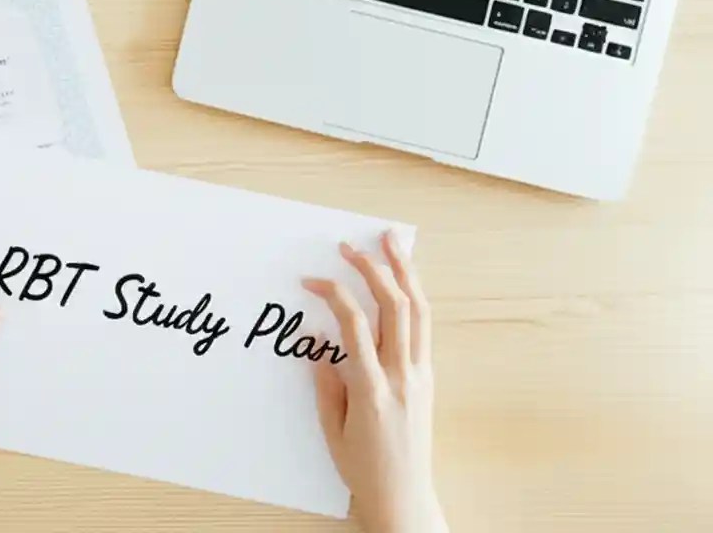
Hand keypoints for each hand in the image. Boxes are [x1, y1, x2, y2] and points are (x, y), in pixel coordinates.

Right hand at [303, 231, 446, 532]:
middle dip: (371, 268)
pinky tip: (404, 281)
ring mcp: (420, 375)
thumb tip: (319, 341)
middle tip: (350, 246)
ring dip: (404, 272)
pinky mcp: (428, 378)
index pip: (353, 324)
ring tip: (393, 242)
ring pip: (418, 311)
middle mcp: (402, 376)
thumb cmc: (363, 469)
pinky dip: (414, 298)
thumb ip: (326, 382)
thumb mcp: (331, 429)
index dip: (331, 293)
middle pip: (393, 306)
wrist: (404, 496)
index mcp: (372, 389)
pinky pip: (424, 328)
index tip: (309, 280)